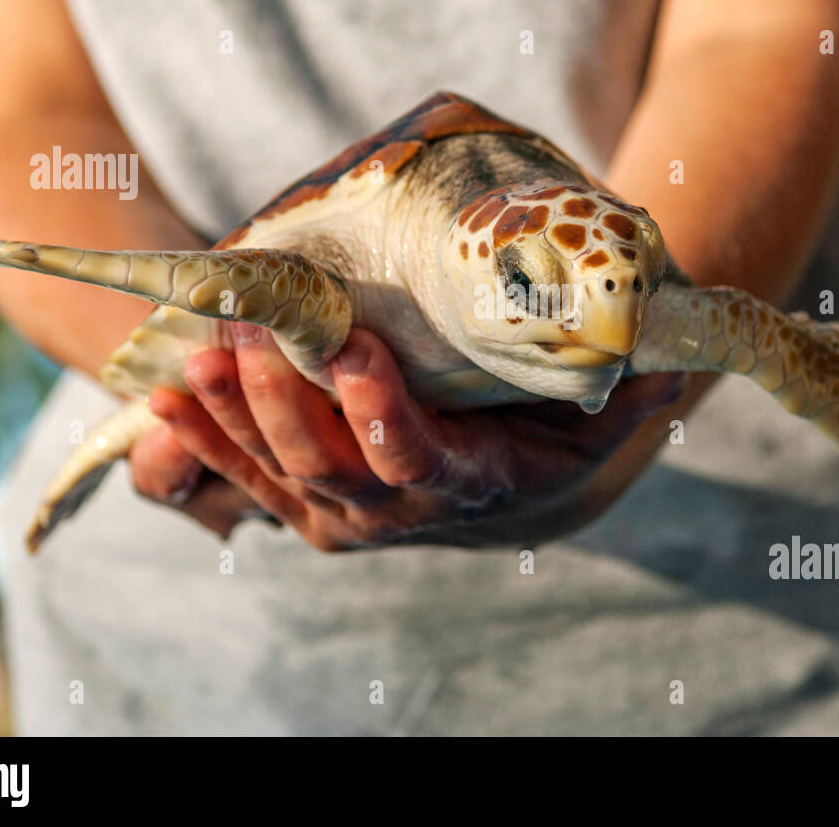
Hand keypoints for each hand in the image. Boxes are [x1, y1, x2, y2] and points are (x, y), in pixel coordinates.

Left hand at [128, 323, 683, 549]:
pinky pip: (246, 476)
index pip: (416, 458)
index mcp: (468, 478)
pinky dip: (205, 437)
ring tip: (200, 348)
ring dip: (232, 412)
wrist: (512, 481)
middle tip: (254, 324)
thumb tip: (671, 361)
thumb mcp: (595, 405)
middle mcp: (400, 510)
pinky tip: (167, 391)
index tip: (353, 346)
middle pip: (328, 464)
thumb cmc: (550, 425)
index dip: (379, 411)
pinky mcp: (308, 503)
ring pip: (277, 471)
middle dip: (283, 397)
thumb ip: (625, 381)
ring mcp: (347, 513)